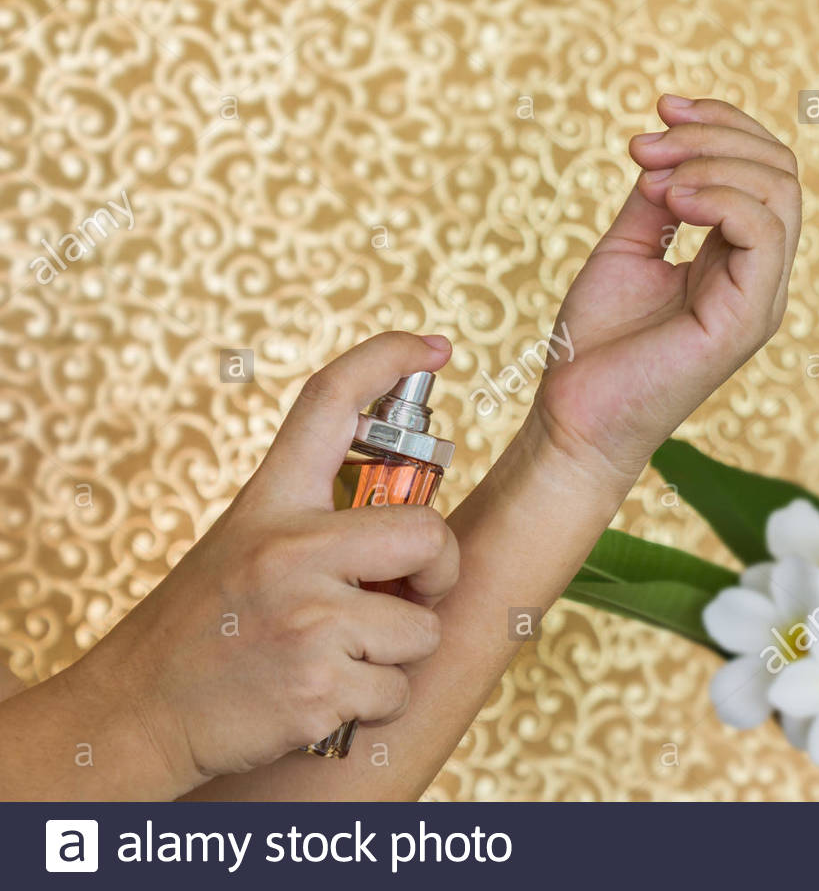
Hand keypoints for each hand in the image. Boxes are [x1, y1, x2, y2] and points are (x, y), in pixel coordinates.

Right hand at [64, 333, 460, 780]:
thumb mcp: (247, 545)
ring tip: (334, 657)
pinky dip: (373, 705)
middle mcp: (290, 550)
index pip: (331, 401)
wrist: (139, 713)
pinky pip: (397, 690)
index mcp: (271, 502)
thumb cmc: (207, 627)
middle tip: (414, 591)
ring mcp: (306, 619)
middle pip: (428, 533)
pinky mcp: (317, 687)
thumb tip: (417, 519)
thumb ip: (322, 526)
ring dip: (394, 654)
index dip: (389, 359)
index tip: (435, 346)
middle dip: (439, 570)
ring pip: (421, 628)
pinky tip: (321, 698)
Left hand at [532, 95, 800, 485]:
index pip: (763, 168)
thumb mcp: (626, 248)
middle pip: (779, 169)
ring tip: (653, 181)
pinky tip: (670, 202)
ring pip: (779, 193)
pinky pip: (764, 234)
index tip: (658, 109)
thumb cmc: (597, 343)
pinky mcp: (747, 319)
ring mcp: (759, 298)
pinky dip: (720, 198)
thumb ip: (656, 198)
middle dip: (714, 133)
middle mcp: (759, 276)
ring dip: (711, 162)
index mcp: (736, 258)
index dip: (719, 123)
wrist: (574, 414)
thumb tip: (669, 148)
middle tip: (645, 146)